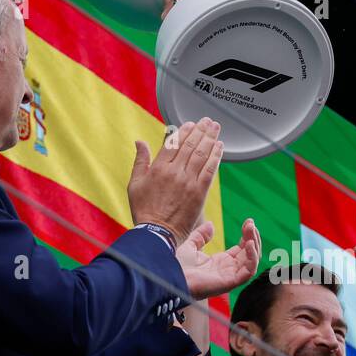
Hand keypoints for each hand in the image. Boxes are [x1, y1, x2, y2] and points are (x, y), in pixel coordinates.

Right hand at [128, 118, 222, 243]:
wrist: (157, 233)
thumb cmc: (144, 211)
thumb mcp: (135, 184)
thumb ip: (140, 161)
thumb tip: (140, 141)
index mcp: (158, 168)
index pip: (174, 143)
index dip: (184, 131)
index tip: (191, 124)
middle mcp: (174, 172)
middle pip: (190, 145)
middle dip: (201, 130)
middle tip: (208, 121)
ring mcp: (188, 182)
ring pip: (201, 155)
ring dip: (210, 138)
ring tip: (215, 128)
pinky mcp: (199, 193)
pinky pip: (210, 170)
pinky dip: (216, 156)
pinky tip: (220, 147)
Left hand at [178, 217, 260, 299]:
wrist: (173, 277)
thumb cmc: (178, 268)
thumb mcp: (190, 247)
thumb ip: (200, 236)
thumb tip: (210, 224)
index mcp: (221, 262)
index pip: (242, 248)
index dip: (247, 235)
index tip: (248, 222)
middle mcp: (229, 269)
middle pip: (250, 253)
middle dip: (253, 237)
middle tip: (250, 223)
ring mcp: (231, 276)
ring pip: (252, 261)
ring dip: (255, 245)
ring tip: (251, 230)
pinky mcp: (231, 282)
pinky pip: (249, 271)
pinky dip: (252, 257)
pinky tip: (249, 244)